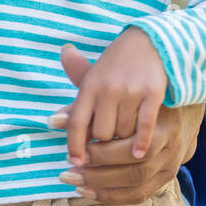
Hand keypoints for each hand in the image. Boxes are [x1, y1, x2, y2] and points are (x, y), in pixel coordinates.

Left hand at [56, 31, 167, 166]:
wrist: (149, 42)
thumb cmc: (115, 67)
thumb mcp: (92, 79)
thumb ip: (76, 103)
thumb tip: (52, 123)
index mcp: (89, 86)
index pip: (76, 122)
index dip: (74, 145)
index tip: (75, 162)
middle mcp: (108, 89)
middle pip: (100, 133)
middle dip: (103, 143)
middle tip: (107, 145)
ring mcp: (130, 92)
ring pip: (123, 133)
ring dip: (123, 140)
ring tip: (125, 137)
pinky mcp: (152, 93)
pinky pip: (145, 126)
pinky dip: (141, 142)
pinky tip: (138, 153)